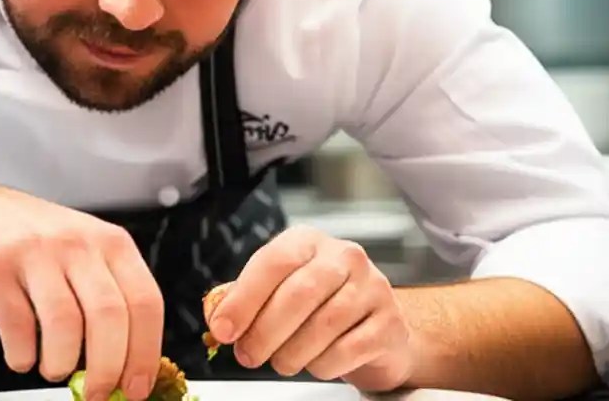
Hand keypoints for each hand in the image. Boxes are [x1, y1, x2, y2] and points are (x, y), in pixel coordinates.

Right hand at [0, 186, 163, 400]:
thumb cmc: (39, 247)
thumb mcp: (87, 257)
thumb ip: (112, 303)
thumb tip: (130, 372)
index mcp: (112, 243)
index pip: (145, 302)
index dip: (145, 354)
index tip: (137, 387)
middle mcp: (77, 243)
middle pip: (109, 316)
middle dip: (107, 369)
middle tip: (97, 394)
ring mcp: (34, 252)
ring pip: (64, 324)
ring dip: (61, 364)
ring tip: (55, 370)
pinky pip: (17, 327)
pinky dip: (23, 356)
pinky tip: (23, 355)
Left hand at [204, 226, 413, 391]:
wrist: (377, 328)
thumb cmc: (320, 307)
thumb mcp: (280, 292)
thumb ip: (247, 300)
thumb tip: (219, 319)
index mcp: (309, 242)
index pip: (273, 261)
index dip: (244, 299)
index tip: (223, 329)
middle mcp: (344, 257)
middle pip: (298, 293)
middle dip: (265, 332)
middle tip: (248, 355)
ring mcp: (373, 287)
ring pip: (324, 324)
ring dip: (292, 352)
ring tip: (281, 362)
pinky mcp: (389, 322)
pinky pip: (349, 349)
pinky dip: (323, 365)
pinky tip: (315, 364)